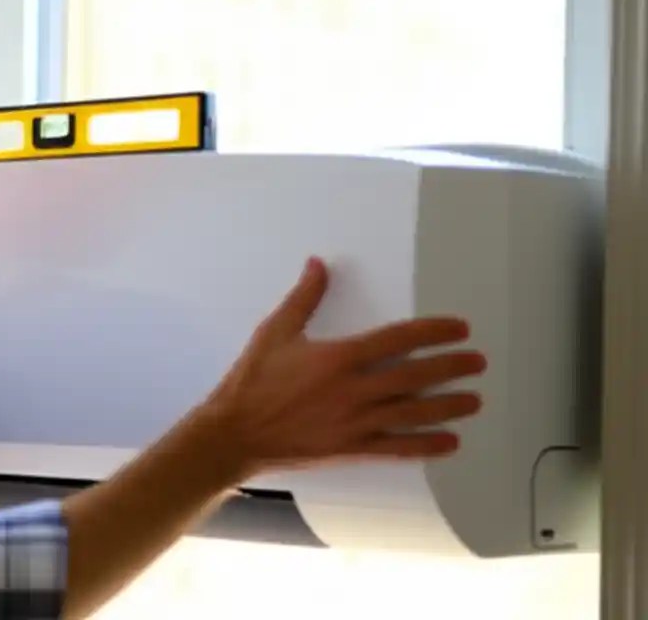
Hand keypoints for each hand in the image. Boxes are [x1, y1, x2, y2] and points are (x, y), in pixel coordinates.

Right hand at [203, 256, 485, 479]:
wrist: (234, 432)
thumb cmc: (252, 380)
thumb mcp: (274, 332)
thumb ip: (303, 298)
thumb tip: (319, 264)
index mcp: (339, 357)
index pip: (398, 339)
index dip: (433, 331)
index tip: (459, 329)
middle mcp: (354, 390)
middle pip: (415, 375)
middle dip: (451, 368)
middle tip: (478, 362)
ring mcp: (355, 422)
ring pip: (414, 412)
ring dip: (448, 406)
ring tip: (474, 400)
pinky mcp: (351, 448)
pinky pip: (397, 448)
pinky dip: (426, 446)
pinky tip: (449, 442)